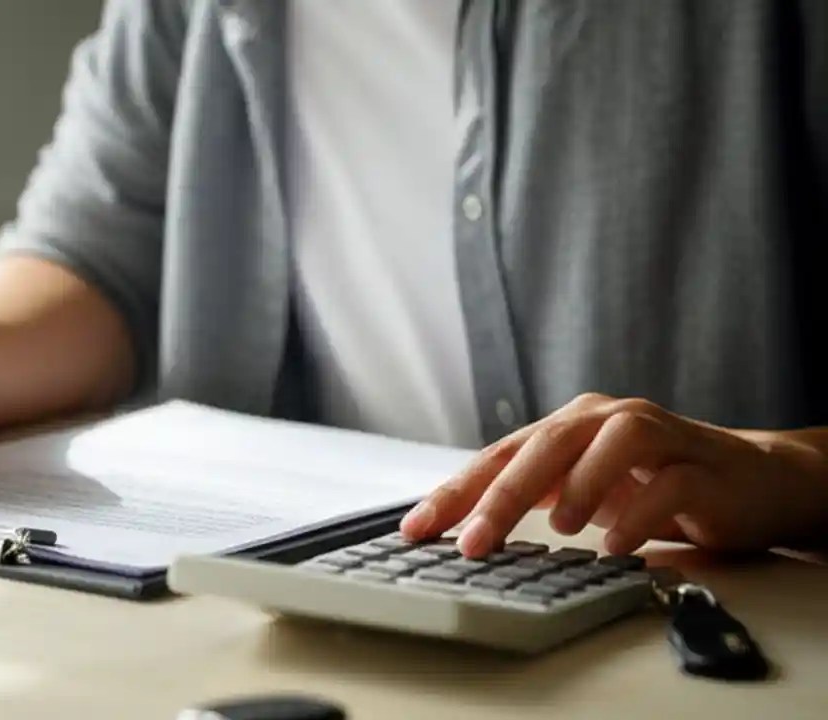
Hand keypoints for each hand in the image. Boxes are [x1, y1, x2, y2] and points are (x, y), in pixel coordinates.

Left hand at [400, 393, 827, 556]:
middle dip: (501, 496)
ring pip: (611, 444)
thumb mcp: (583, 490)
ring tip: (559, 530)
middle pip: (545, 445)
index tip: (415, 529)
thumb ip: (534, 497)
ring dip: (579, 487)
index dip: (455, 492)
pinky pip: (667, 482)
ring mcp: (657, 434)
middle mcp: (607, 418)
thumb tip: (464, 531)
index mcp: (568, 426)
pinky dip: (638, 512)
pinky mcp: (701, 463)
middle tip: (472, 542)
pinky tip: (617, 544)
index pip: (500, 455)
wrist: (752, 481)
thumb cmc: (653, 485)